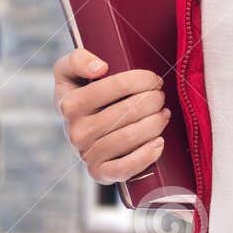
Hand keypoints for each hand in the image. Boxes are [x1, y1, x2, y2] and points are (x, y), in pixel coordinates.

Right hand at [54, 46, 171, 183]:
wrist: (80, 130)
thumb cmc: (82, 95)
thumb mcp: (71, 72)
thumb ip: (78, 59)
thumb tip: (100, 68)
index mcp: (68, 104)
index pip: (111, 87)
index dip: (139, 80)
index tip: (154, 79)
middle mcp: (75, 131)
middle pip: (126, 112)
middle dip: (152, 101)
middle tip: (160, 96)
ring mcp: (86, 154)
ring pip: (129, 137)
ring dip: (154, 123)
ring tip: (163, 114)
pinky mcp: (99, 173)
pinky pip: (125, 168)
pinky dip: (146, 155)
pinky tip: (159, 142)